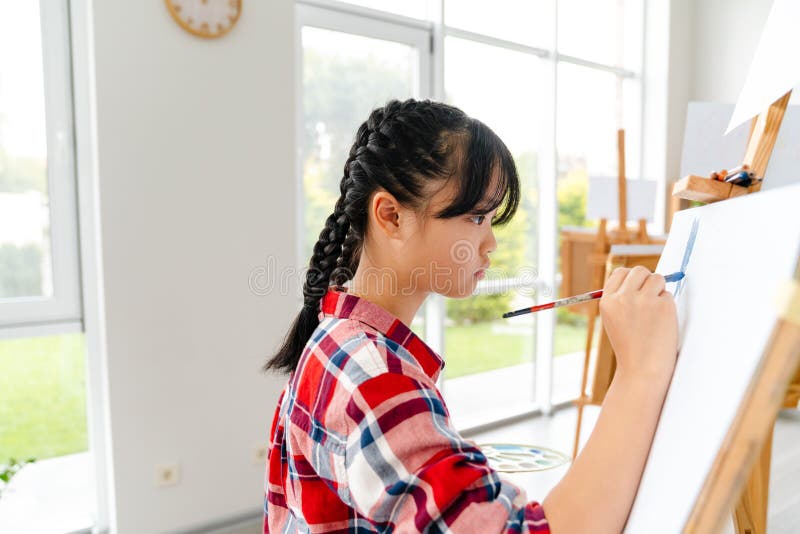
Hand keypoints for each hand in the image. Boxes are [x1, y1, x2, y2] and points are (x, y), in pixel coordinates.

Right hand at [599, 266, 678, 383]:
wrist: (642, 369)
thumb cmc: (630, 347)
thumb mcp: (614, 320)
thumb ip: (622, 299)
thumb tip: (642, 278)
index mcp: (607, 301)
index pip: (620, 273)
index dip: (632, 279)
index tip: (638, 288)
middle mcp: (623, 297)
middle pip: (640, 270)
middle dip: (648, 280)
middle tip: (651, 298)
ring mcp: (643, 300)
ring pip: (657, 278)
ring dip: (660, 291)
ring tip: (656, 313)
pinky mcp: (663, 306)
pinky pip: (668, 295)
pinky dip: (668, 306)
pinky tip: (662, 323)